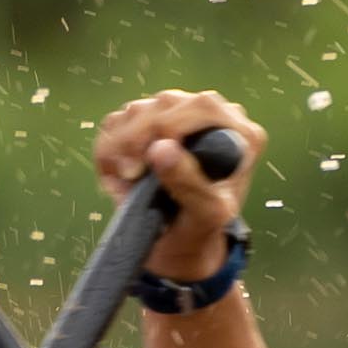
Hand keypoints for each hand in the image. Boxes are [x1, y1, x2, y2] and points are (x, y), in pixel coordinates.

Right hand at [97, 85, 262, 295]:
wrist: (179, 241)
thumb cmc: (201, 228)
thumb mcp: (205, 215)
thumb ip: (190, 184)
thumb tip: (161, 148)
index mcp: (240, 133)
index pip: (199, 107)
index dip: (165, 130)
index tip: (145, 166)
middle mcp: (211, 116)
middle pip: (161, 106)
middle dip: (135, 144)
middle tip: (131, 178)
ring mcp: (177, 116)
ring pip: (134, 112)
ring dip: (119, 151)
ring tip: (128, 183)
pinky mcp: (149, 123)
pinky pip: (116, 123)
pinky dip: (108, 152)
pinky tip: (121, 177)